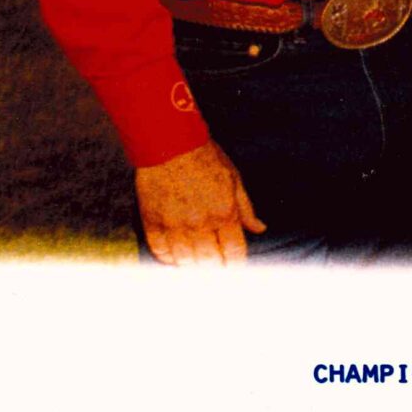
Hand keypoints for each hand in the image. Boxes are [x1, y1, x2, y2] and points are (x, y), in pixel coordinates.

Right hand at [136, 141, 263, 265]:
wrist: (170, 143)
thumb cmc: (205, 158)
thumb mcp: (234, 179)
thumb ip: (246, 209)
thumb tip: (259, 228)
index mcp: (224, 213)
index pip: (233, 253)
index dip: (235, 266)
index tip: (234, 269)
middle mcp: (200, 223)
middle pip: (209, 263)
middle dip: (215, 269)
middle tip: (216, 269)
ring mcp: (174, 225)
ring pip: (184, 261)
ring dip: (192, 266)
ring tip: (196, 264)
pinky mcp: (153, 222)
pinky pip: (160, 252)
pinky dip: (168, 258)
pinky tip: (175, 256)